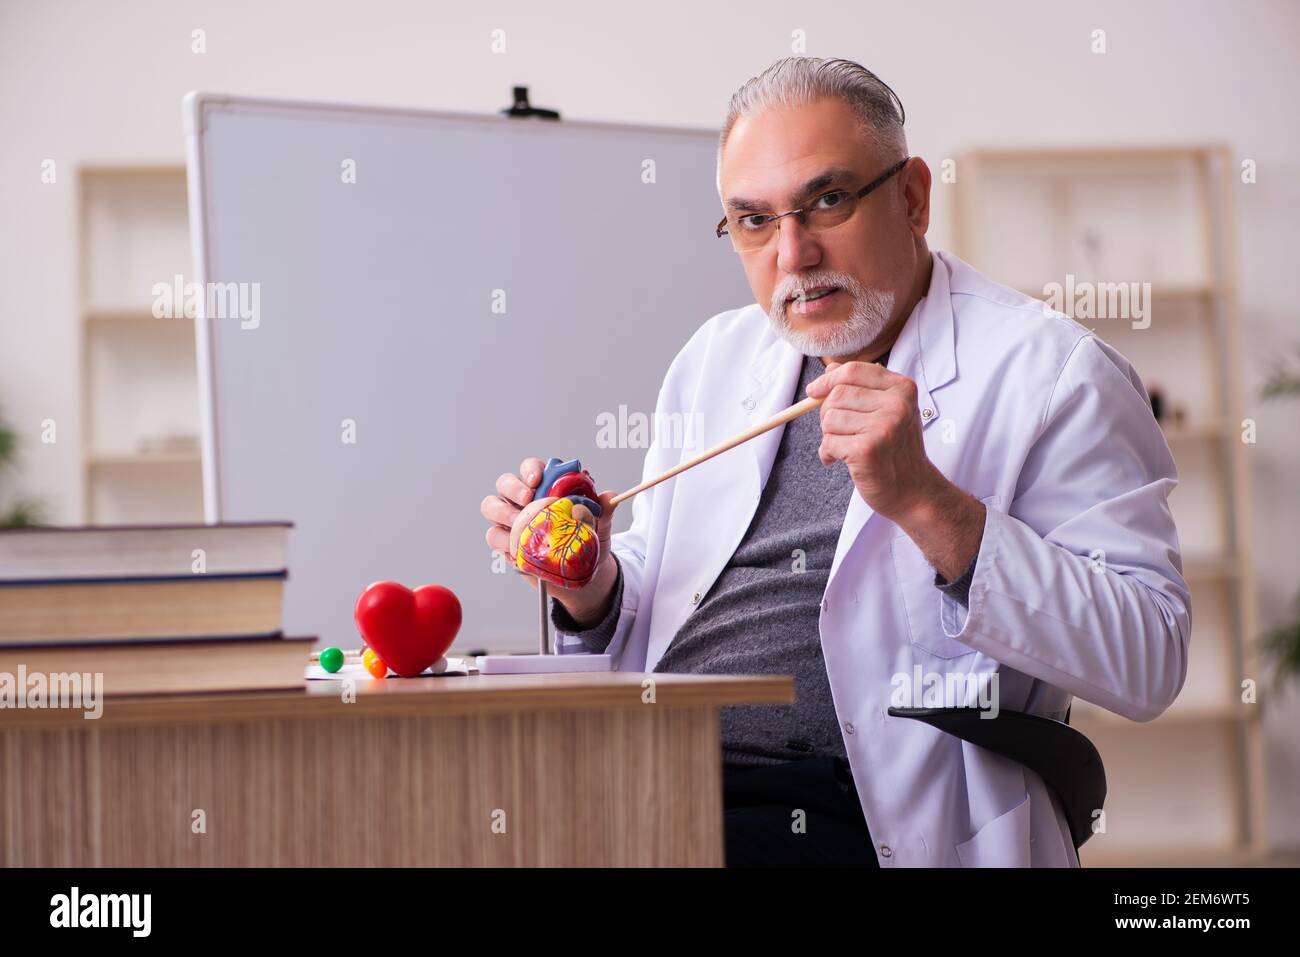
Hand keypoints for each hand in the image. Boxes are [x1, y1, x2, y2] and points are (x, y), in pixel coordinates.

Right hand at [480, 457, 620, 624]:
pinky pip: (494, 536)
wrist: (578, 572)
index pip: (531, 469)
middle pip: (504, 483)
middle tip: (527, 500)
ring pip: (491, 506)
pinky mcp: (504, 542)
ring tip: (520, 524)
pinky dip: (504, 541)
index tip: (537, 480)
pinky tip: (518, 548)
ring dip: (503, 513)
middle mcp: (522, 499)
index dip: (530, 470)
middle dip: (513, 488)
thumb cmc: (584, 540)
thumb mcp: (599, 525)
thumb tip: (610, 496)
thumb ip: (602, 510)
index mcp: (544, 486)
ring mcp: (509, 519)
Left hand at [805, 362, 984, 579]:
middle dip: (828, 414)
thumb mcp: (889, 411)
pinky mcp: (867, 449)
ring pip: (829, 418)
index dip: (828, 380)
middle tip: (842, 432)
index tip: (814, 391)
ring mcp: (883, 426)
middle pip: (836, 394)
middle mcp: (896, 404)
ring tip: (848, 447)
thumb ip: (862, 388)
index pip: (853, 370)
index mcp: (902, 388)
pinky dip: (829, 454)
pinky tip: (843, 461)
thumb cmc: (896, 450)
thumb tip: (828, 371)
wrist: (914, 491)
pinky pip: (828, 442)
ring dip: (830, 436)